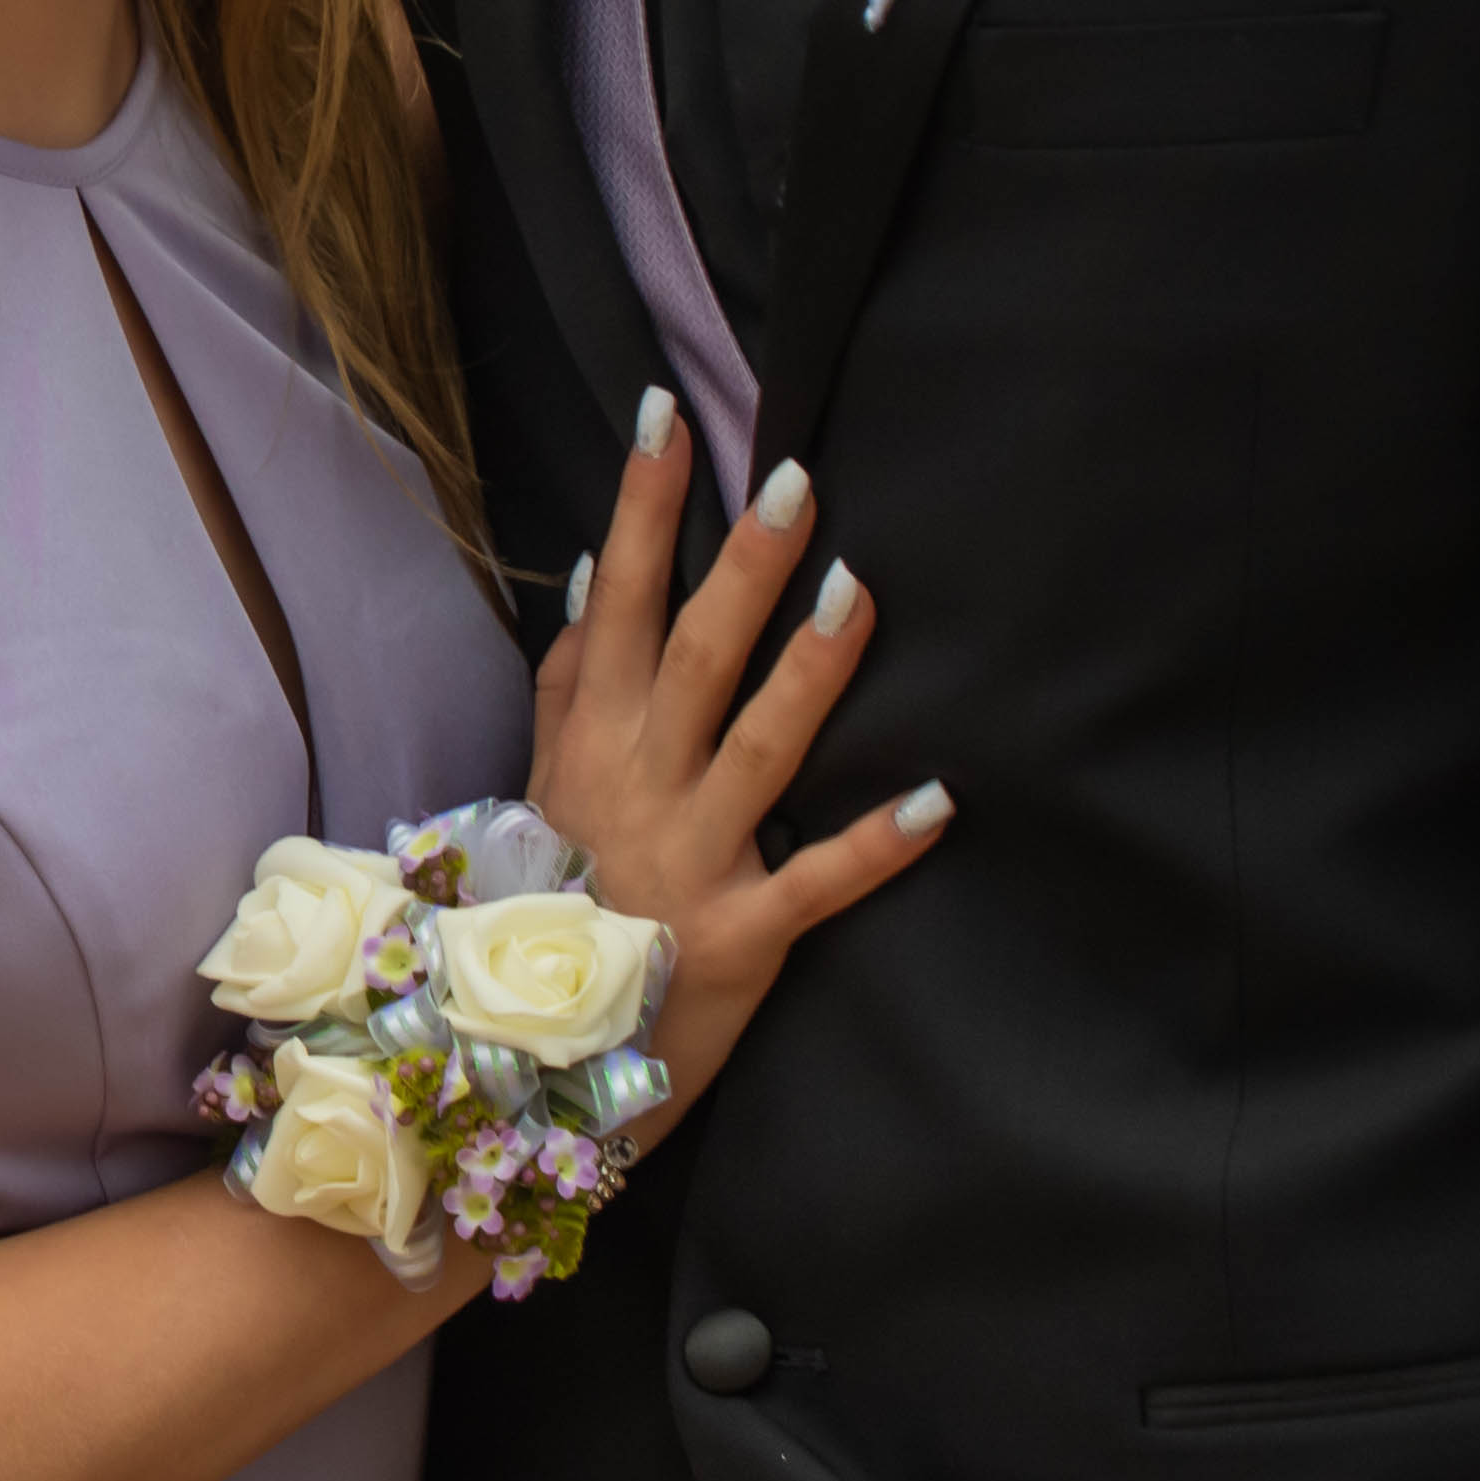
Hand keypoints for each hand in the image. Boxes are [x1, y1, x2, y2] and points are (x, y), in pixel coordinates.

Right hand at [530, 398, 953, 1120]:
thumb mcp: (538, 786)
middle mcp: (636, 787)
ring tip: (859, 590)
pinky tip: (943, 799)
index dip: (643, 508)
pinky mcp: (741, 936)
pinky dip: (877, 846)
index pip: (618, 601)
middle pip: (695, 657)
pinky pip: (816, 885)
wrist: (536, 1062)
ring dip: (810, 672)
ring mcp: (689, 860)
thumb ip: (566, 685)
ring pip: (758, 751)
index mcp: (590, 743)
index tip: (670, 417)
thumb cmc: (551, 905)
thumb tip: (596, 572)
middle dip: (743, 567)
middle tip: (797, 477)